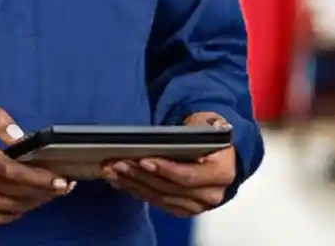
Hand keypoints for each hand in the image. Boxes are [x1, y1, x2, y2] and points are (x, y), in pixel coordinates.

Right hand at [0, 101, 74, 225]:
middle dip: (45, 191)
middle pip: (18, 192)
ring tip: (48, 192)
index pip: (13, 171)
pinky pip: (1, 218)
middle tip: (63, 186)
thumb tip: (20, 137)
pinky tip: (26, 200)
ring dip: (35, 202)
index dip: (40, 178)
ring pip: (13, 207)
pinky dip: (18, 211)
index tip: (61, 180)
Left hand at [101, 112, 236, 217]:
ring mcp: (197, 204)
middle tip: (117, 163)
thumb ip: (188, 133)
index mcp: (222, 173)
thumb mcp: (203, 125)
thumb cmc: (208, 133)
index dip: (164, 170)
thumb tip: (159, 136)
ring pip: (160, 197)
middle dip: (140, 176)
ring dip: (133, 184)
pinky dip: (137, 191)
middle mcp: (211, 194)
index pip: (187, 176)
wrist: (216, 148)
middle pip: (169, 189)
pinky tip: (120, 181)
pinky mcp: (183, 208)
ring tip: (112, 170)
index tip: (142, 160)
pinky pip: (157, 202)